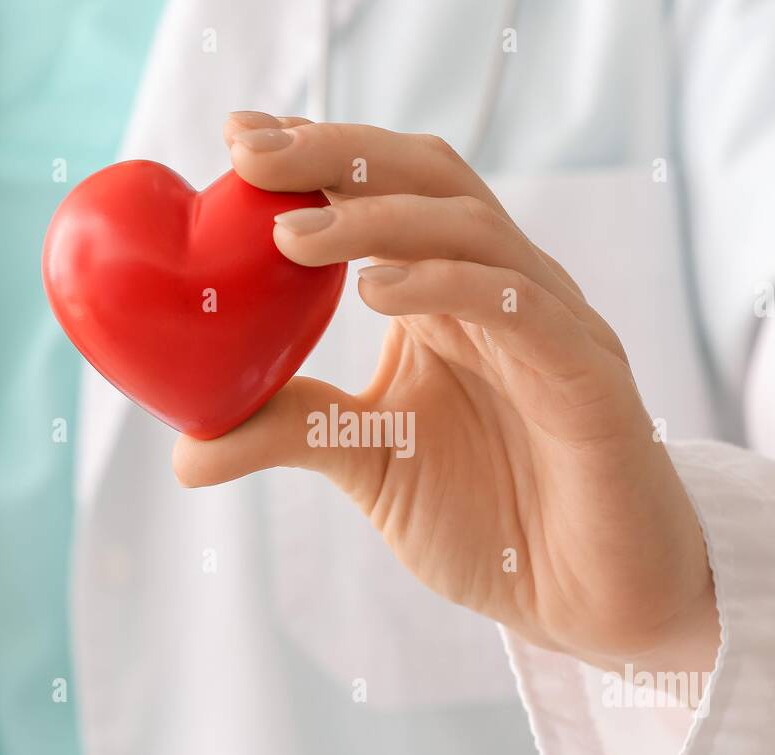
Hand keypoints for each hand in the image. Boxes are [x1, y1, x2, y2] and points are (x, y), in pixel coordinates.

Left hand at [174, 113, 718, 675]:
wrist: (586, 598)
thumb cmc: (492, 523)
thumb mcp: (369, 462)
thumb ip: (291, 433)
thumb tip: (184, 452)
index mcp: (450, 299)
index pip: (389, 193)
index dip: (319, 156)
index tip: (237, 137)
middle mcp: (503, 290)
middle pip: (430, 180)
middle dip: (339, 153)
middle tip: (251, 150)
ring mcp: (552, 325)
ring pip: (474, 228)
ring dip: (380, 217)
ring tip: (291, 236)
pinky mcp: (590, 375)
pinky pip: (524, 306)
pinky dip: (449, 285)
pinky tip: (377, 291)